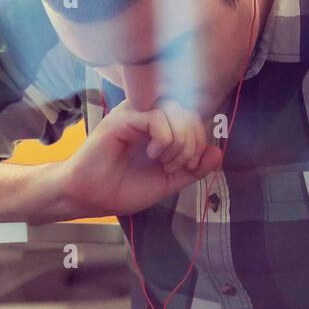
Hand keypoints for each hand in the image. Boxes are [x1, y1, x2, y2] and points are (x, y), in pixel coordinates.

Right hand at [55, 98, 220, 218]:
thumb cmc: (122, 188)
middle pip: (188, 111)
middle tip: (177, 166)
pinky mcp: (121, 119)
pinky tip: (153, 154)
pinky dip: (164, 139)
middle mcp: (146, 114)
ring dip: (180, 141)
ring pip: (175, 110)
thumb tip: (218, 153)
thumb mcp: (168, 181)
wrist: (90, 198)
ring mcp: (133, 114)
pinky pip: (156, 118)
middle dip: (192, 142)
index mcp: (158, 126)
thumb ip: (193, 169)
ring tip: (165, 162)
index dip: (199, 140)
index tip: (187, 166)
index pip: (193, 116)